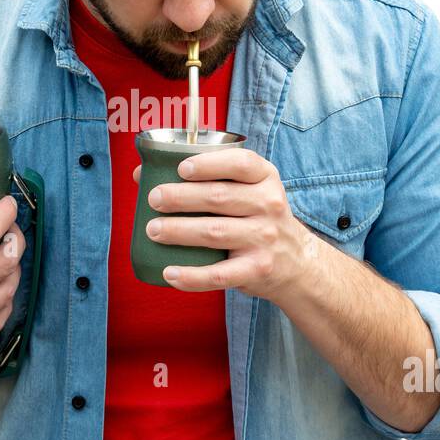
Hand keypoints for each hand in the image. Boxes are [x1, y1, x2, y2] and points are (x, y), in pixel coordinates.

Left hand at [131, 148, 313, 300]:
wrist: (297, 263)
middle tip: (154, 198)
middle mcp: (269, 205)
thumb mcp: (249, 191)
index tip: (181, 168)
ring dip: (179, 231)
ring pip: (215, 233)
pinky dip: (191, 276)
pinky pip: (219, 275)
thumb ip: (206, 178)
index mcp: (266, 178)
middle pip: (219, 197)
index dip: (209, 163)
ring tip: (152, 230)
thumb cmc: (258, 218)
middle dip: (181, 197)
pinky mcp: (257, 270)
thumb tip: (142, 173)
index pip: (241, 163)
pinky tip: (169, 273)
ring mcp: (264, 239)